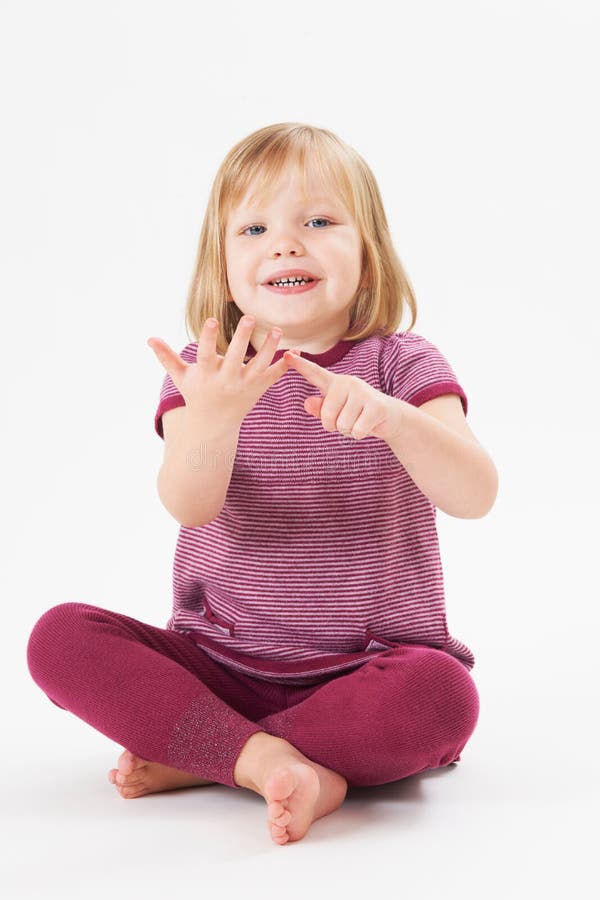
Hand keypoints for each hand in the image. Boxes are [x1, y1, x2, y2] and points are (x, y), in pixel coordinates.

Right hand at [147, 316, 292, 429]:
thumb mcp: (181, 377)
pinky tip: (296, 352)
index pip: (205, 355)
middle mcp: (226, 381)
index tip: (211, 319)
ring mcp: (244, 386)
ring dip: (269, 348)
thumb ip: (167, 357)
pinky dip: (285, 367)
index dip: (207, 337)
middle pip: (235, 358)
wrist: (214, 425)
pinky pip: (273, 377)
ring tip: (277, 329)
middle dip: (242, 338)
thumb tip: (149, 338)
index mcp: (206, 375)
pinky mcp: (258, 389)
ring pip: (259, 366)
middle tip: (250, 317)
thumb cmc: (196, 394)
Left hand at [283, 350, 401, 442]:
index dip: (300, 365)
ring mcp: (363, 393)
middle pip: (326, 414)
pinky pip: (357, 430)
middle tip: (347, 420)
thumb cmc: (356, 414)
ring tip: (358, 421)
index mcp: (334, 383)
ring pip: (342, 425)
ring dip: (348, 430)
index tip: (286, 355)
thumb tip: (307, 402)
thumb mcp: (336, 411)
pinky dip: (359, 434)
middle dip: (334, 426)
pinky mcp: (376, 406)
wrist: (388, 416)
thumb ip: (319, 408)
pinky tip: (367, 425)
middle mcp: (348, 383)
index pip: (314, 373)